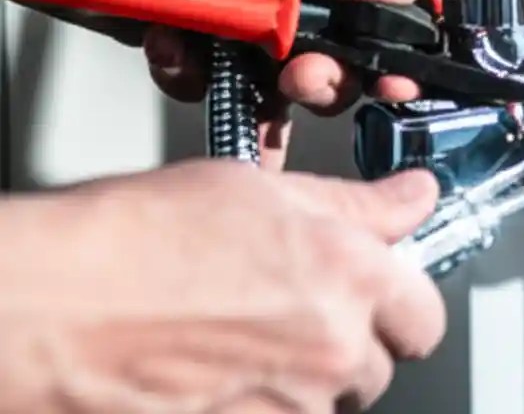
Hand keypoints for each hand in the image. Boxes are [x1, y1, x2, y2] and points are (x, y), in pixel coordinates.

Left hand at [0, 0, 436, 113]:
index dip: (408, 8)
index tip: (414, 55)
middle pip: (350, 27)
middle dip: (342, 62)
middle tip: (314, 74)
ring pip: (291, 65)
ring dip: (276, 82)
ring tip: (256, 76)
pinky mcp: (192, 29)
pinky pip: (222, 79)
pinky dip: (203, 80)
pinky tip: (177, 52)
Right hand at [0, 161, 444, 412]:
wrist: (40, 310)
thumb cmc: (125, 243)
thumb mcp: (254, 190)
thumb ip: (352, 204)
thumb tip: (412, 197)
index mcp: (347, 276)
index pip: (425, 312)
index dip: (402, 300)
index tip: (381, 291)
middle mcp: (331, 350)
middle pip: (379, 365)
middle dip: (348, 341)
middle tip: (290, 310)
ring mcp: (290, 408)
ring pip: (328, 403)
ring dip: (301, 380)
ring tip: (234, 337)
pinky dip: (258, 406)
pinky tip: (213, 373)